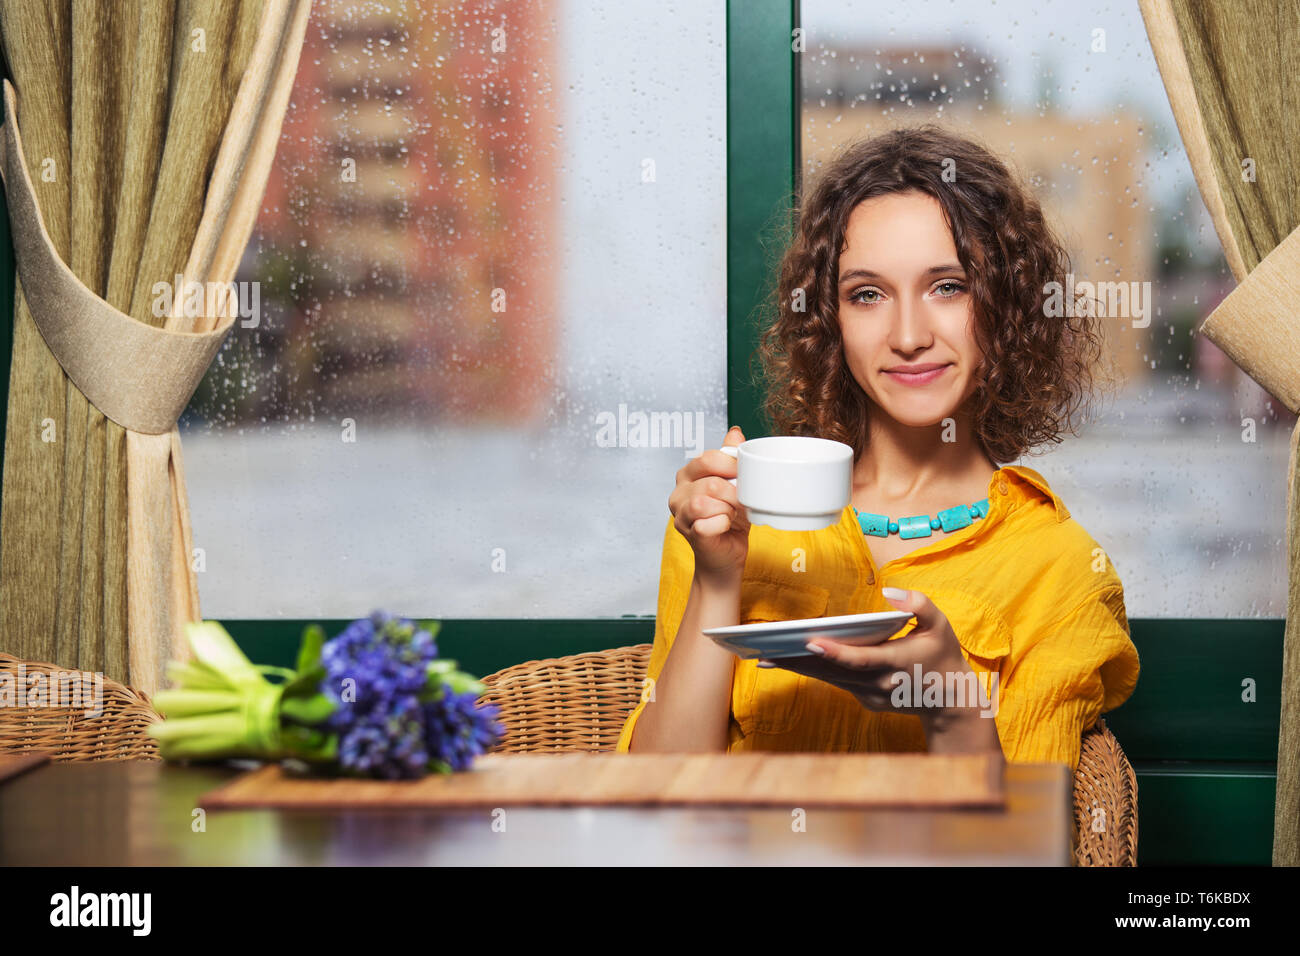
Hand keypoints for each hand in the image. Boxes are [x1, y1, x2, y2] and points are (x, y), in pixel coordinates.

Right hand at [669, 426, 750, 580]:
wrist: (727, 554)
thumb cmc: (729, 519)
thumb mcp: (734, 484)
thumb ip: (730, 458)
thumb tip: (735, 432)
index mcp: (688, 475)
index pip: (706, 458)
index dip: (730, 466)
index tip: (741, 477)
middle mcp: (678, 492)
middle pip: (709, 482)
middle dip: (731, 493)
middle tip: (737, 502)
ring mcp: (680, 514)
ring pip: (704, 503)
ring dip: (726, 509)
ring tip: (730, 515)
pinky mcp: (688, 533)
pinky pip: (707, 524)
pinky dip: (722, 525)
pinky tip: (724, 527)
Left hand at [758, 587, 1000, 749]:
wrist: (950, 701)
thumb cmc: (943, 656)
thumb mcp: (941, 625)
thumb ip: (920, 605)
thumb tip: (891, 592)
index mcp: (897, 663)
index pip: (861, 660)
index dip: (836, 653)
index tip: (811, 642)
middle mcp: (880, 684)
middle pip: (834, 672)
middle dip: (799, 661)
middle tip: (765, 651)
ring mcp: (871, 696)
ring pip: (830, 680)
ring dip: (798, 668)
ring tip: (765, 655)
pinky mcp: (866, 700)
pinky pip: (836, 683)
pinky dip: (814, 671)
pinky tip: (789, 660)